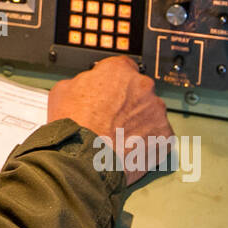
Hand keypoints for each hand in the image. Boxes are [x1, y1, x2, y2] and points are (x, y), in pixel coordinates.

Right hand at [48, 55, 173, 185]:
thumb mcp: (63, 91)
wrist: (84, 160)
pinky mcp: (165, 135)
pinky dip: (148, 140)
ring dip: (139, 121)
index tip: (109, 92)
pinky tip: (130, 147)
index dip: (113, 82)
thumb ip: (81, 82)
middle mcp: (142, 86)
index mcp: (118, 70)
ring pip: (150, 113)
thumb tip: (85, 86)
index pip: (122, 67)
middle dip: (127, 102)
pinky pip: (158, 135)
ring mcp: (156, 111)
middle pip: (138, 90)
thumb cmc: (73, 127)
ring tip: (119, 136)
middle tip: (111, 118)